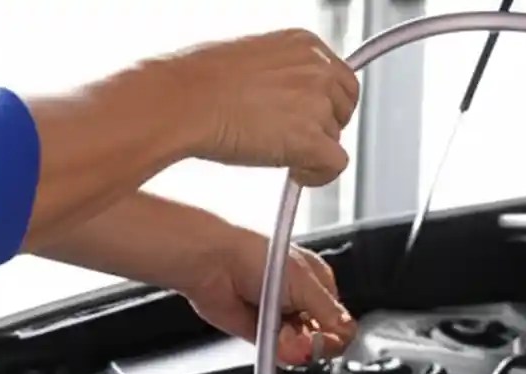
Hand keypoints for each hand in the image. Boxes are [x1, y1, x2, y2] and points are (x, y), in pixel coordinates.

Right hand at [158, 29, 359, 186]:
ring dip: (310, 151)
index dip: (325, 106)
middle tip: (292, 141)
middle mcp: (317, 69)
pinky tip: (295, 174)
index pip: (340, 80)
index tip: (309, 120)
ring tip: (276, 153)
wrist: (181, 102)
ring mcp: (317, 104)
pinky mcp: (311, 139)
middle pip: (344, 110)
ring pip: (335, 139)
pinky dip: (318, 176)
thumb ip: (281, 76)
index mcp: (304, 44)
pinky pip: (335, 165)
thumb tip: (287, 102)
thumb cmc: (197, 85)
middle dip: (322, 129)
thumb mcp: (250, 62)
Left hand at [177, 230, 356, 365]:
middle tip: (303, 334)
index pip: (340, 321)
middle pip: (323, 340)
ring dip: (294, 347)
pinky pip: (278, 355)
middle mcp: (301, 302)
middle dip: (314, 342)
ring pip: (301, 351)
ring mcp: (280, 319)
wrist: (214, 264)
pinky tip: (274, 340)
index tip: (328, 336)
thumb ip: (330, 313)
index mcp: (318, 283)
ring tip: (283, 332)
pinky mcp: (261, 334)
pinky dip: (278, 353)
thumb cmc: (254, 256)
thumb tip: (348, 334)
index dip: (336, 334)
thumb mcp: (304, 283)